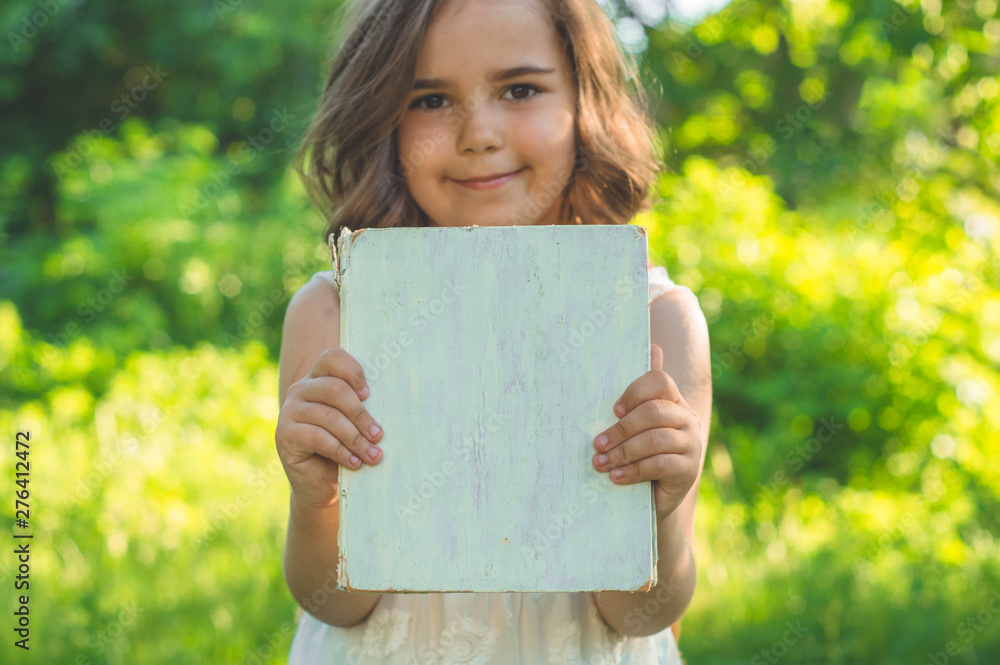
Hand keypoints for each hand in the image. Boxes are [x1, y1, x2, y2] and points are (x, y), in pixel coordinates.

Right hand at [274, 348, 383, 509]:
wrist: (321, 483)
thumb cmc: (345, 447)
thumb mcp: (355, 423)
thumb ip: (362, 406)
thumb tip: (392, 401)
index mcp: (318, 378)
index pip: (332, 358)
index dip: (353, 372)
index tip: (368, 394)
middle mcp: (301, 390)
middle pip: (335, 389)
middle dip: (361, 415)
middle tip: (379, 436)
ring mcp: (290, 411)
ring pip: (329, 417)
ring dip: (356, 438)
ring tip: (373, 455)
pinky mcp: (284, 435)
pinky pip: (317, 437)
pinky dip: (341, 451)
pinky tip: (355, 463)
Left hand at [591, 343, 701, 521]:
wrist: (654, 497)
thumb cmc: (639, 453)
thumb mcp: (633, 424)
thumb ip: (639, 393)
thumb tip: (652, 347)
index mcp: (673, 399)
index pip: (659, 381)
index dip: (634, 393)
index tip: (613, 411)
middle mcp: (686, 417)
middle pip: (653, 411)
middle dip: (621, 429)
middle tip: (597, 444)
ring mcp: (692, 443)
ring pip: (655, 439)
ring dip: (623, 452)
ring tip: (601, 464)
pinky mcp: (689, 468)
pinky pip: (660, 464)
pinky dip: (634, 470)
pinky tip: (617, 477)